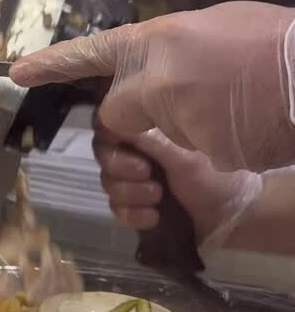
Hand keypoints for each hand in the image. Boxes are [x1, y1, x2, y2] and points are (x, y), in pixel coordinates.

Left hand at [10, 1, 294, 171]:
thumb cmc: (275, 41)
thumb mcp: (216, 24)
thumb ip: (175, 47)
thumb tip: (159, 60)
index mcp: (157, 41)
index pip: (90, 52)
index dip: (52, 64)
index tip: (16, 72)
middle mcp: (156, 81)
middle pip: (120, 114)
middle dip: (140, 116)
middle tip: (190, 98)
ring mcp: (179, 120)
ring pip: (171, 136)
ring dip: (198, 128)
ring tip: (243, 103)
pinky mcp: (207, 153)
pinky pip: (207, 154)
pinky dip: (227, 145)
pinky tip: (254, 123)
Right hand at [95, 127, 262, 252]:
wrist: (233, 219)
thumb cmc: (213, 178)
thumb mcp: (181, 153)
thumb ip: (146, 136)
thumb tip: (110, 118)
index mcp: (148, 133)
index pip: (108, 127)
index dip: (109, 141)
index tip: (127, 150)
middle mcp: (138, 154)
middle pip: (104, 157)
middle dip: (121, 170)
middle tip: (148, 175)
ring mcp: (137, 183)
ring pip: (109, 185)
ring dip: (130, 194)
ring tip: (158, 198)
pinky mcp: (139, 208)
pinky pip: (117, 211)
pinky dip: (132, 215)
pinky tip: (154, 218)